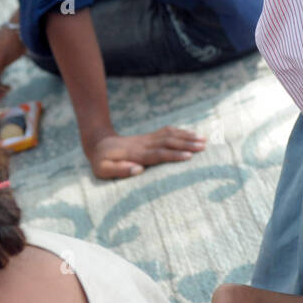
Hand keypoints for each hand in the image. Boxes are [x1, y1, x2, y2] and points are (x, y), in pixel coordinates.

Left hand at [83, 127, 206, 179]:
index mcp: (136, 154)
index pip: (158, 154)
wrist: (99, 143)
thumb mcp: (103, 169)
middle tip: (204, 146)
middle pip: (168, 142)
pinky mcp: (150, 137)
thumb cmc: (100, 161)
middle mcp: (144, 144)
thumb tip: (139, 170)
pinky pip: (167, 132)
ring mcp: (148, 139)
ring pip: (170, 135)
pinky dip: (180, 132)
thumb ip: (119, 169)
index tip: (189, 156)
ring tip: (204, 139)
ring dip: (187, 136)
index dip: (173, 155)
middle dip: (187, 144)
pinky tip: (191, 134)